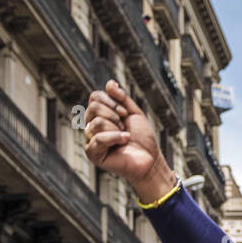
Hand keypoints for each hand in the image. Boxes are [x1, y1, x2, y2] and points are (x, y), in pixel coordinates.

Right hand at [82, 80, 173, 201]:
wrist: (150, 159)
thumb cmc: (142, 138)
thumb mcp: (133, 112)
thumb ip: (121, 98)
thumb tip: (109, 83)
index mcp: (100, 115)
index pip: (95, 97)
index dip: (112, 101)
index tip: (125, 112)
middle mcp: (92, 126)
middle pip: (93, 107)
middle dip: (114, 113)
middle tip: (124, 125)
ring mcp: (91, 140)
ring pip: (96, 122)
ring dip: (116, 128)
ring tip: (124, 136)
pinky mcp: (93, 153)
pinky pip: (98, 138)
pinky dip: (114, 137)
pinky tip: (124, 141)